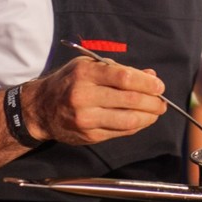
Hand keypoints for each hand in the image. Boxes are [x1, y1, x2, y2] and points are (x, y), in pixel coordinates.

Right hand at [18, 57, 166, 144]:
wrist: (40, 109)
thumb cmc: (68, 82)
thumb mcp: (88, 66)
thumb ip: (119, 70)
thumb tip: (150, 77)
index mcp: (85, 74)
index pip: (124, 78)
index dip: (146, 83)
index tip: (158, 86)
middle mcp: (84, 96)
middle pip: (129, 100)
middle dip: (152, 102)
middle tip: (162, 102)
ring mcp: (86, 118)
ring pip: (127, 120)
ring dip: (148, 117)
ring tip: (156, 112)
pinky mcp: (89, 135)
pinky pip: (120, 132)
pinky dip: (136, 126)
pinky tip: (141, 120)